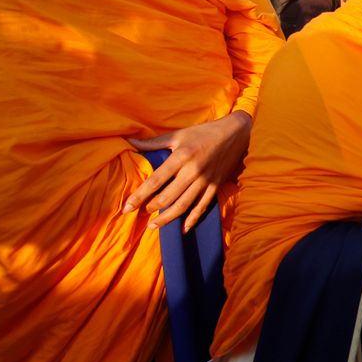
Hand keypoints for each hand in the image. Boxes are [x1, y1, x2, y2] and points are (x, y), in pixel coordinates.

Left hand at [123, 110, 251, 232]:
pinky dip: (193, 219)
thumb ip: (153, 142)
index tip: (126, 207)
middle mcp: (193, 171)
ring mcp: (206, 180)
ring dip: (167, 218)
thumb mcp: (178, 134)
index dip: (140, 195)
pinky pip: (203, 206)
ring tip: (153, 226)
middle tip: (139, 215)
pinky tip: (182, 229)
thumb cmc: (203, 133)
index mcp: (181, 156)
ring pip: (184, 205)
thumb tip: (129, 141)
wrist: (235, 133)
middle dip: (151, 208)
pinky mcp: (216, 186)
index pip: (156, 180)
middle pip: (168, 196)